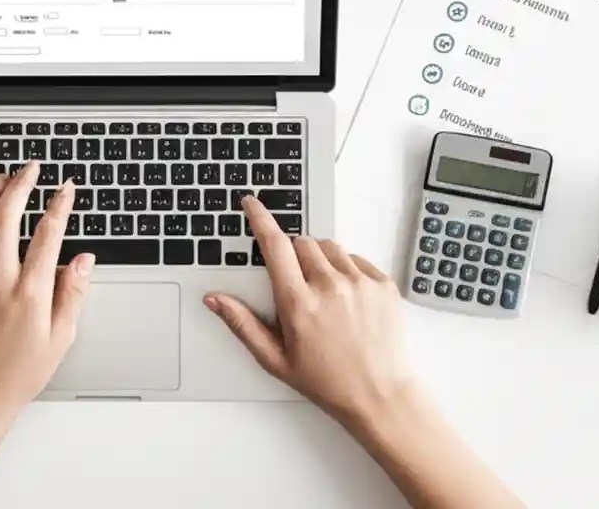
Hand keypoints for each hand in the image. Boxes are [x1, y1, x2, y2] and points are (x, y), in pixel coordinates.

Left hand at [0, 161, 92, 424]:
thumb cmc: (17, 373)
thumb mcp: (61, 337)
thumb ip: (72, 294)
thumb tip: (83, 260)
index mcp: (30, 292)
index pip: (48, 234)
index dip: (59, 205)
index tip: (66, 188)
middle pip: (10, 217)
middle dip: (23, 185)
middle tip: (33, 169)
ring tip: (4, 175)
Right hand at [204, 197, 418, 425]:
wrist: (380, 395)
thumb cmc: (328, 381)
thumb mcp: (276, 359)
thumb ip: (242, 324)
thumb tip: (215, 300)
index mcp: (299, 303)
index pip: (274, 244)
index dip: (260, 218)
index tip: (252, 203)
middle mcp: (329, 286)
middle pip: (302, 242)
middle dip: (293, 254)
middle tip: (298, 285)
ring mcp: (359, 282)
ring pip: (330, 247)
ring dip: (321, 260)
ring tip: (324, 294)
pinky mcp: (382, 284)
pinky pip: (357, 259)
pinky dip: (347, 270)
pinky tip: (347, 300)